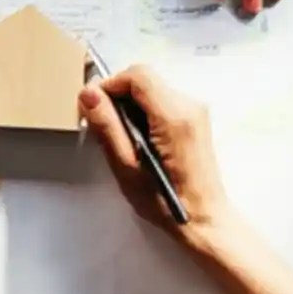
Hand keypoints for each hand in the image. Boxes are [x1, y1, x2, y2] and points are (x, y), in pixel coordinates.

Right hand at [78, 65, 228, 252]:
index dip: (110, 85)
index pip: (137, 75)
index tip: (95, 105)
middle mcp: (189, 106)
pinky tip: (140, 140)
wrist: (203, 218)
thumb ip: (107, 125)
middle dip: (119, 96)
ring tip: (124, 139)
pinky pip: (162, 101)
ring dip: (131, 106)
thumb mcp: (126, 166)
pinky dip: (144, 113)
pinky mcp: (194, 119)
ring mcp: (195, 111)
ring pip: (152, 89)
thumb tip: (89, 94)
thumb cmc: (167, 202)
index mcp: (174, 116)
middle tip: (106, 126)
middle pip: (144, 79)